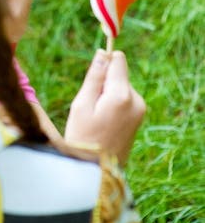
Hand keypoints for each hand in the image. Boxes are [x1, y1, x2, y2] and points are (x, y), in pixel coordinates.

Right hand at [64, 50, 145, 164]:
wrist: (96, 170)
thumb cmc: (83, 136)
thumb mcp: (82, 104)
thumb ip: (94, 76)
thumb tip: (103, 52)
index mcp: (122, 95)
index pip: (118, 60)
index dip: (103, 62)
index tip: (92, 77)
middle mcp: (136, 100)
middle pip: (119, 73)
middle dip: (104, 82)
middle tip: (91, 105)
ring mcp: (140, 110)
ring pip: (121, 86)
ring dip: (107, 94)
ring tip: (96, 116)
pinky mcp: (139, 117)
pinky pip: (124, 99)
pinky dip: (113, 104)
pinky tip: (104, 121)